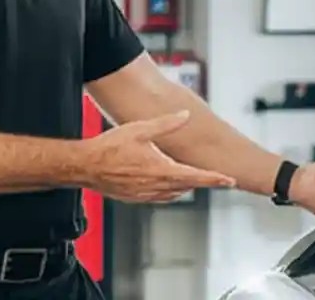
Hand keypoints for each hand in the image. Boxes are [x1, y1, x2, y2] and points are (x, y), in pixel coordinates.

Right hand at [81, 111, 235, 202]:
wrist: (85, 166)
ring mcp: (145, 195)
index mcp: (162, 170)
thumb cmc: (110, 147)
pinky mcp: (135, 198)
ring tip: (193, 177)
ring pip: (174, 194)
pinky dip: (169, 191)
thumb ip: (166, 124)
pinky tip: (168, 183)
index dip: (215, 179)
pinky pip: (159, 197)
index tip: (229, 180)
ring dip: (185, 186)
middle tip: (214, 176)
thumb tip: (185, 116)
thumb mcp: (140, 129)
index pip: (196, 177)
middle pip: (187, 187)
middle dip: (201, 181)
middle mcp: (156, 186)